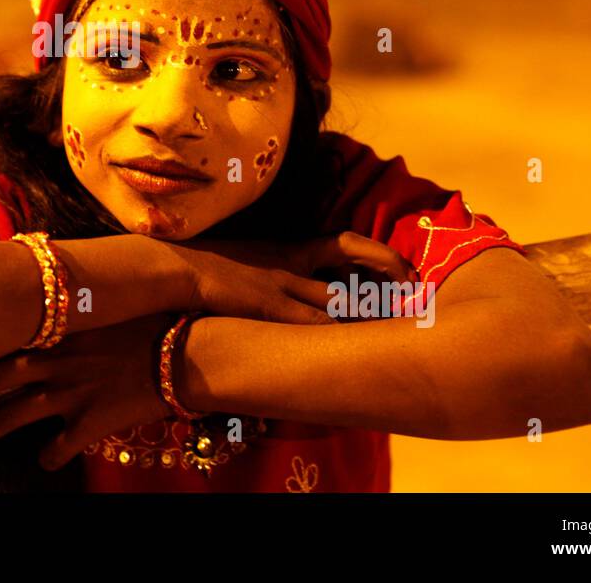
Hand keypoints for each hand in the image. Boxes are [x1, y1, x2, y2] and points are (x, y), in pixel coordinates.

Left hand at [0, 314, 174, 470]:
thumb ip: (68, 297)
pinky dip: (51, 456)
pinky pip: (62, 446)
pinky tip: (43, 461)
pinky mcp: (92, 420)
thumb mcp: (102, 300)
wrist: (185, 350)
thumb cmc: (145, 317)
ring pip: (17, 415)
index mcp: (54, 330)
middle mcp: (55, 361)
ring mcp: (72, 393)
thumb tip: (41, 266)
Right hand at [166, 231, 417, 324]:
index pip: (343, 243)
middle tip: (417, 287)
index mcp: (287, 248)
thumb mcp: (245, 257)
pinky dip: (336, 335)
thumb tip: (287, 279)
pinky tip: (358, 348)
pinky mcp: (268, 306)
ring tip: (403, 319)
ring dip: (369, 308)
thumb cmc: (201, 262)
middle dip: (388, 275)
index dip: (376, 254)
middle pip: (352, 265)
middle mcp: (292, 263)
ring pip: (338, 296)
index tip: (403, 266)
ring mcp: (281, 285)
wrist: (172, 264)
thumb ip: (270, 266)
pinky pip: (311, 324)